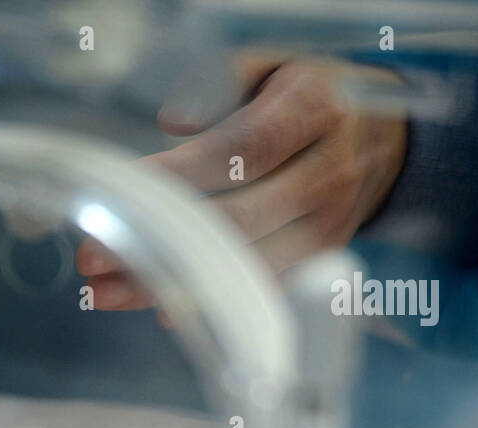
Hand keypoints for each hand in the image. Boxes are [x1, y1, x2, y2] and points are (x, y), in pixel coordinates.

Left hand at [77, 57, 407, 306]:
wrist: (388, 138)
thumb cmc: (306, 98)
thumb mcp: (271, 68)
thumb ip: (218, 84)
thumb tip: (173, 124)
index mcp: (315, 111)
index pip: (242, 151)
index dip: (179, 176)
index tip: (122, 192)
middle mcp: (329, 172)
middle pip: (238, 218)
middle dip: (160, 242)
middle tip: (90, 258)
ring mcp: (330, 223)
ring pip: (244, 264)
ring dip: (170, 284)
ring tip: (104, 293)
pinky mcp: (322, 260)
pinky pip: (260, 288)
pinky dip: (210, 302)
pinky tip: (158, 309)